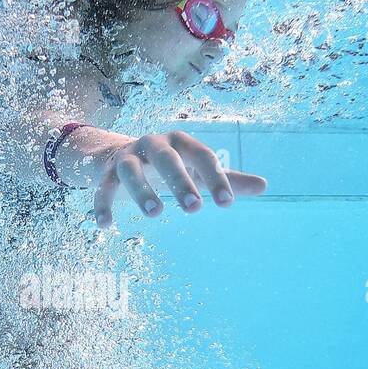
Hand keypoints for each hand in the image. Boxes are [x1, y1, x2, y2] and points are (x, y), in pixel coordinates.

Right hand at [91, 129, 266, 228]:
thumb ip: (226, 178)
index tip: (226, 204)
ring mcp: (128, 158)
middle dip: (180, 182)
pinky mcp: (106, 172)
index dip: (215, 178)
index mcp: (181, 142)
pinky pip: (103, 187)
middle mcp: (153, 145)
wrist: (119, 152)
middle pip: (167, 160)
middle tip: (194, 209)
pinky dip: (102, 204)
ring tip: (155, 214)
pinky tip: (106, 226)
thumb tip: (265, 186)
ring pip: (132, 172)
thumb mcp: (196, 168)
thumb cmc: (169, 165)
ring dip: (142, 191)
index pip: (202, 156)